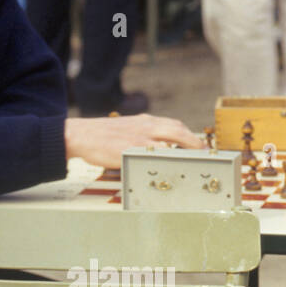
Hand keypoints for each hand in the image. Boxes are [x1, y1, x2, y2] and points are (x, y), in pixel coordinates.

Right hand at [64, 113, 204, 168]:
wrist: (80, 134)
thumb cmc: (101, 136)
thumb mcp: (125, 129)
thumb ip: (141, 135)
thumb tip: (156, 148)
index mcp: (144, 121)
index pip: (173, 125)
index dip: (188, 135)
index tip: (197, 144)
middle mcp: (145, 125)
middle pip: (177, 129)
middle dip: (194, 141)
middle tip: (204, 153)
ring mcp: (139, 136)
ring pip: (170, 138)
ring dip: (186, 148)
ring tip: (196, 160)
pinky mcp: (131, 148)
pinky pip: (154, 152)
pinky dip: (168, 157)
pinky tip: (174, 165)